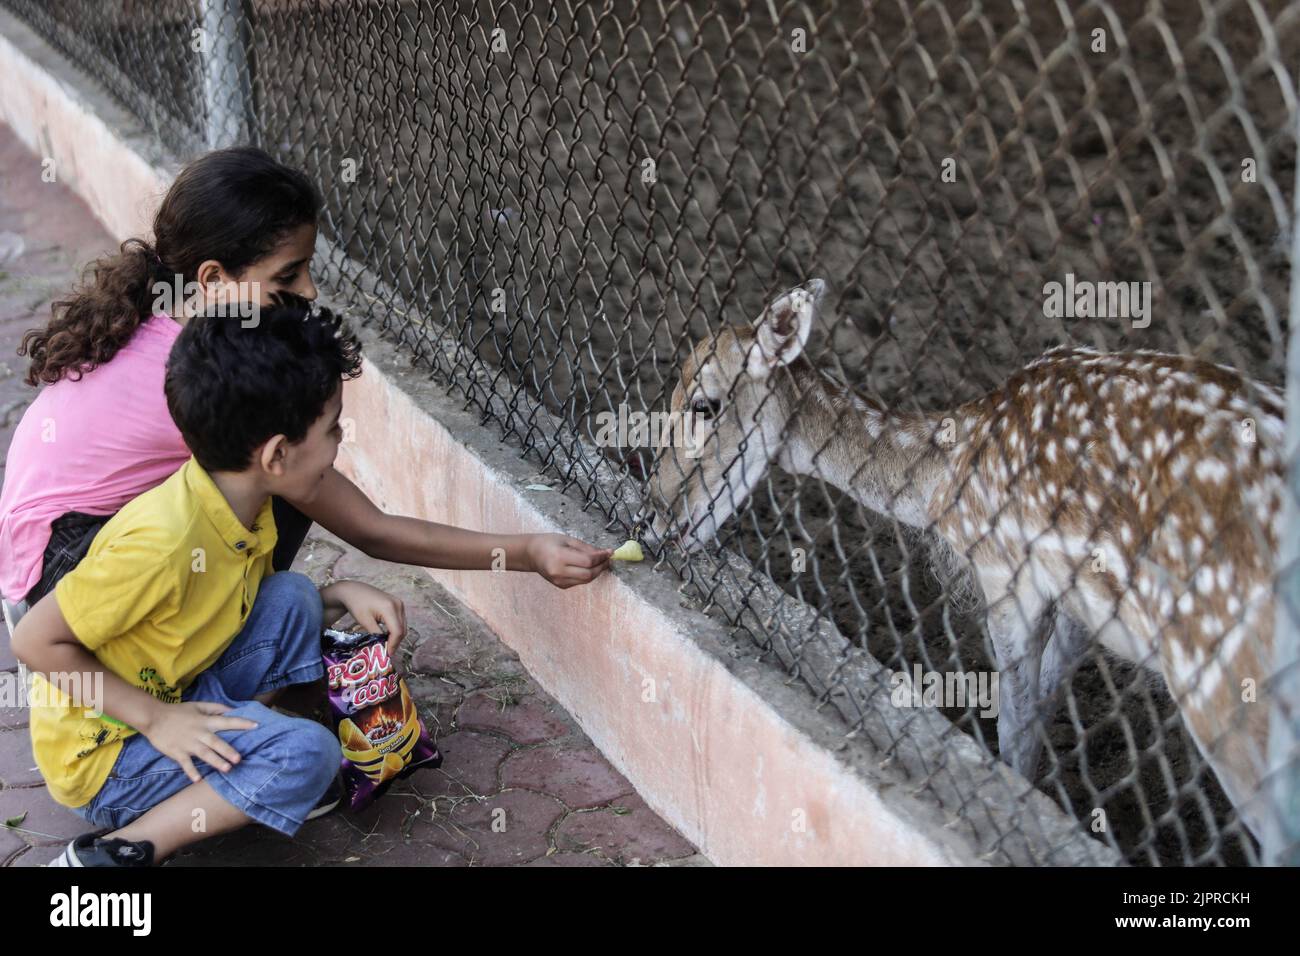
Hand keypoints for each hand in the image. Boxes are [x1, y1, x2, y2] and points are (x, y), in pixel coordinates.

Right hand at [140, 701, 258, 782]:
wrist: (154, 718)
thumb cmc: (178, 712)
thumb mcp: (198, 705)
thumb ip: (216, 707)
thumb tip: (233, 710)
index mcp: (205, 721)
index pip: (227, 721)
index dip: (242, 723)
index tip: (256, 726)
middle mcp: (199, 733)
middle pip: (216, 742)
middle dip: (228, 750)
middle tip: (239, 759)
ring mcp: (188, 744)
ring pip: (204, 754)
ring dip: (215, 761)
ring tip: (227, 769)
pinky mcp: (177, 752)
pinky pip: (185, 764)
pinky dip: (191, 771)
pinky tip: (198, 780)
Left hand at [321, 580, 407, 656]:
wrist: (353, 590)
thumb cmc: (357, 604)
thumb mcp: (365, 622)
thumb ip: (376, 635)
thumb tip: (383, 649)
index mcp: (390, 608)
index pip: (397, 631)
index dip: (393, 645)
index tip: (386, 655)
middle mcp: (398, 605)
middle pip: (402, 629)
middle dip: (395, 642)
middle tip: (386, 652)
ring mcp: (399, 603)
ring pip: (403, 626)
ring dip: (396, 637)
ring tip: (385, 645)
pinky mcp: (398, 604)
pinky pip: (400, 621)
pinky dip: (395, 629)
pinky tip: (386, 635)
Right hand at [525, 533, 612, 588]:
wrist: (530, 554)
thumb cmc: (548, 543)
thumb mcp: (567, 539)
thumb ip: (586, 548)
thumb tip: (604, 553)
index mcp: (560, 557)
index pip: (588, 561)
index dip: (601, 557)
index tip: (610, 552)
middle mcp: (559, 571)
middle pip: (589, 574)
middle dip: (601, 566)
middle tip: (608, 558)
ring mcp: (559, 581)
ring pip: (586, 580)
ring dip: (596, 572)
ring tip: (601, 562)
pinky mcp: (560, 586)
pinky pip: (579, 582)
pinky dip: (587, 575)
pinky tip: (589, 567)